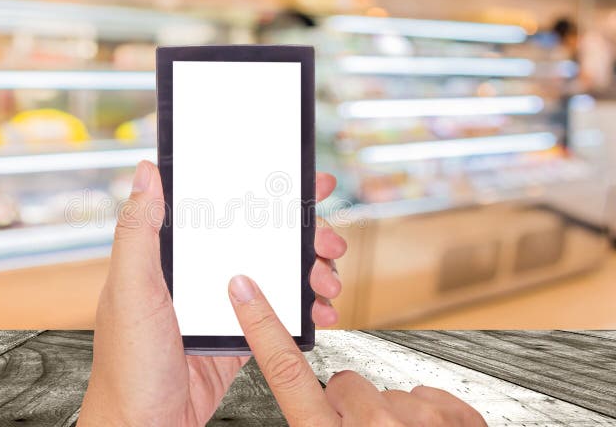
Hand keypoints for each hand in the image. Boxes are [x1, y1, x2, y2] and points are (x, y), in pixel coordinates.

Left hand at [78, 161, 346, 425]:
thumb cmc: (128, 365)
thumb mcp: (130, 290)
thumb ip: (139, 232)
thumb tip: (147, 173)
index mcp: (173, 256)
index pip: (222, 210)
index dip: (262, 193)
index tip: (300, 184)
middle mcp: (200, 274)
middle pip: (261, 240)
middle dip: (303, 236)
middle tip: (327, 242)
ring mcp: (222, 305)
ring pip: (276, 275)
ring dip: (310, 272)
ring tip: (327, 282)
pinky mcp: (238, 336)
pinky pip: (279, 315)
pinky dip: (305, 311)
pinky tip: (319, 314)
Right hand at [228, 275, 486, 425]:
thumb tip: (312, 411)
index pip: (284, 373)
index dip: (261, 326)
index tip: (245, 290)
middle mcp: (375, 426)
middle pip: (343, 384)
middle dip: (349, 408)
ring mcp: (421, 420)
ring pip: (388, 392)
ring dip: (392, 419)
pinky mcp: (458, 415)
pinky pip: (424, 395)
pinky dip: (425, 418)